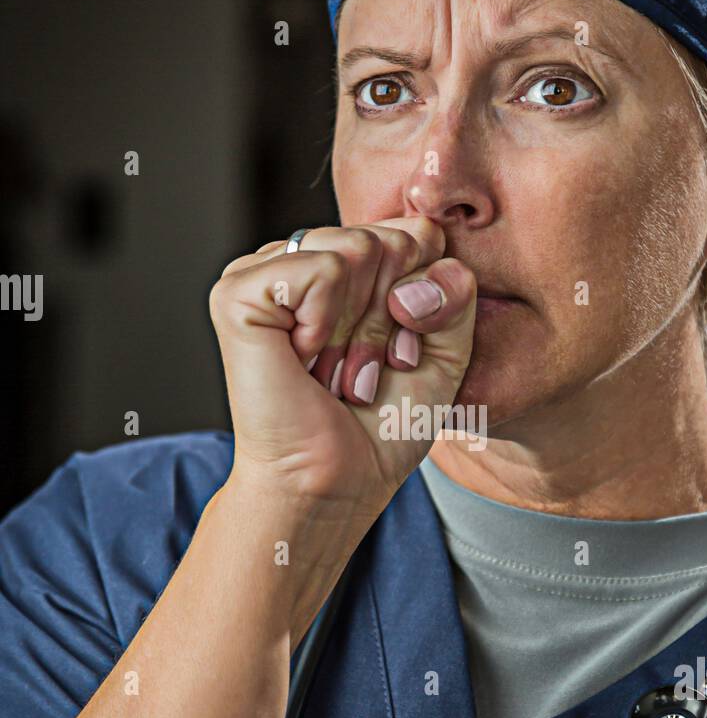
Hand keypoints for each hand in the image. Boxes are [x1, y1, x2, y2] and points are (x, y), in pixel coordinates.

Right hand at [209, 216, 476, 517]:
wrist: (334, 483)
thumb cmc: (380, 426)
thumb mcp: (445, 355)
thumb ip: (456, 295)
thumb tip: (431, 246)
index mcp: (345, 265)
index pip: (417, 234)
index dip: (423, 301)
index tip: (396, 356)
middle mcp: (303, 259)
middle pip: (389, 240)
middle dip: (392, 317)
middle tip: (361, 369)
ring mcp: (265, 271)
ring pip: (358, 246)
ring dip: (362, 329)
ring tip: (337, 370)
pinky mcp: (238, 292)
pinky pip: (321, 268)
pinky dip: (328, 323)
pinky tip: (304, 358)